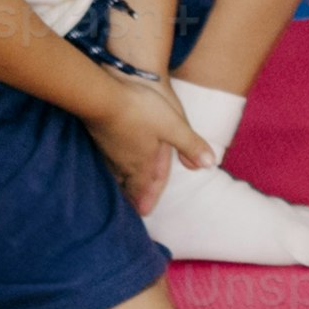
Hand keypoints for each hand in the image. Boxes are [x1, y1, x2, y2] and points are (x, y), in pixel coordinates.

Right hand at [88, 74, 207, 214]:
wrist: (102, 96)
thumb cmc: (140, 111)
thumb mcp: (173, 126)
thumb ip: (191, 145)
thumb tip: (210, 164)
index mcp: (143, 162)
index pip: (147, 185)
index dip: (147, 198)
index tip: (144, 212)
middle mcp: (124, 161)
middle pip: (129, 183)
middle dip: (134, 195)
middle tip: (133, 208)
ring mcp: (109, 150)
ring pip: (116, 173)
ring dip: (121, 183)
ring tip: (121, 188)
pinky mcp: (98, 137)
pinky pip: (106, 160)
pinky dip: (111, 166)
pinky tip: (109, 161)